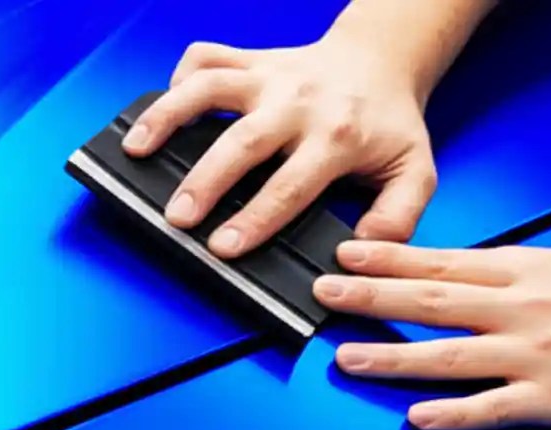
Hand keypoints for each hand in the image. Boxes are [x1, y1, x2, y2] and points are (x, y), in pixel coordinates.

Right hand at [122, 38, 437, 257]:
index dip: (254, 220)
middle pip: (241, 143)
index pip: (289, 186)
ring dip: (167, 118)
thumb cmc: (390, 124)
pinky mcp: (251, 59)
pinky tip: (161, 111)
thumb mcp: (415, 173)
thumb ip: (397, 216)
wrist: (382, 61)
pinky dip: (177, 79)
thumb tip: (360, 250)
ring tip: (134, 150)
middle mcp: (298, 103)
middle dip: (205, 183)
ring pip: (209, 89)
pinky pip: (206, 57)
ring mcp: (269, 76)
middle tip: (177, 218)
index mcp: (336, 138)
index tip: (224, 248)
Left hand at [313, 241, 550, 429]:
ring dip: (392, 356)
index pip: (443, 262)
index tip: (347, 255)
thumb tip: (458, 270)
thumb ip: (512, 271)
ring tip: (347, 357)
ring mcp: (536, 356)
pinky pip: (492, 407)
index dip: (389, 259)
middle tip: (325, 293)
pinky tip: (417, 417)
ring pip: (449, 356)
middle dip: (372, 296)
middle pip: (433, 301)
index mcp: (527, 272)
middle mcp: (524, 309)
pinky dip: (453, 413)